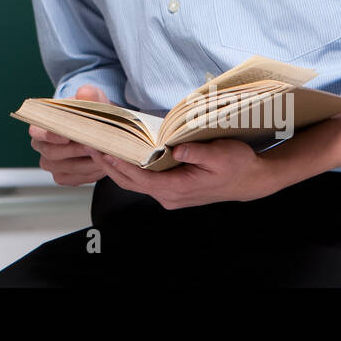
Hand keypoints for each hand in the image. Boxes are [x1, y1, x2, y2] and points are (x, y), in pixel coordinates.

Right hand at [29, 85, 110, 185]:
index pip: (37, 132)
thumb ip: (90, 95)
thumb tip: (84, 93)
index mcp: (41, 125)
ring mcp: (52, 163)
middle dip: (74, 150)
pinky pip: (75, 179)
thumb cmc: (90, 113)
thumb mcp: (93, 99)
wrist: (99, 128)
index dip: (50, 135)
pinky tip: (103, 165)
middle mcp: (42, 146)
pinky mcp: (63, 176)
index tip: (67, 136)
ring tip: (103, 155)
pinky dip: (91, 173)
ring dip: (86, 163)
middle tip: (92, 145)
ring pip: (65, 168)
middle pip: (51, 153)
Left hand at [88, 138, 278, 207]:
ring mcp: (169, 195)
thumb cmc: (238, 165)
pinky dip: (128, 168)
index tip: (104, 150)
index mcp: (178, 188)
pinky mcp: (170, 189)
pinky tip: (119, 154)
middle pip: (131, 182)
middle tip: (90, 144)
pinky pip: (143, 180)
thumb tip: (175, 149)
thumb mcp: (222, 154)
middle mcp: (169, 196)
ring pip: (134, 182)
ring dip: (115, 167)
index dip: (121, 165)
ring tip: (97, 147)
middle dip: (109, 164)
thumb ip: (196, 152)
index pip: (141, 178)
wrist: (250, 180)